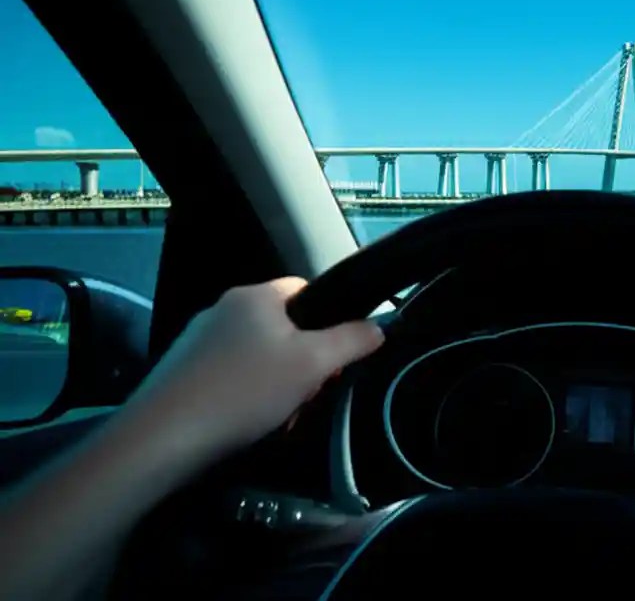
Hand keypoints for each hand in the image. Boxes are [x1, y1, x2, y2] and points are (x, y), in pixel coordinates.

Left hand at [125, 277, 383, 463]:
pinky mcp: (182, 373)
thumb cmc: (245, 390)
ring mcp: (197, 341)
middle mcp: (222, 309)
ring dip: (277, 383)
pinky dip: (247, 397)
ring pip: (258, 355)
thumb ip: (353, 340)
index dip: (330, 320)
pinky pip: (231, 376)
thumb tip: (377, 327)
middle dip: (302, 360)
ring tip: (279, 414)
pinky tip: (248, 422)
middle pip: (283, 327)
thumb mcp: (314, 364)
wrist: (165, 437)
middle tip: (309, 392)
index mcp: (254, 296)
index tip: (336, 356)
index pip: (306, 290)